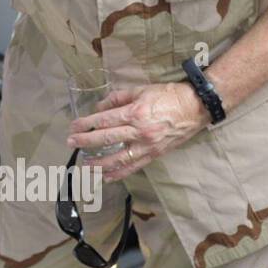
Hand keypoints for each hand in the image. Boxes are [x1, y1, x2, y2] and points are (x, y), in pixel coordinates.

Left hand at [66, 83, 210, 182]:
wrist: (195, 107)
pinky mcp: (154, 155)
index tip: (73, 127)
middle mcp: (139, 132)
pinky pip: (134, 167)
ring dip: (99, 163)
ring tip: (85, 165)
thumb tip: (99, 107)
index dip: (86, 124)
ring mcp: (147, 146)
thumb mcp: (140, 90)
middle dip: (86, 142)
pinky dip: (119, 173)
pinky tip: (106, 177)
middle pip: (107, 139)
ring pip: (118, 158)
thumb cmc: (167, 95)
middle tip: (71, 143)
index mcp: (134, 113)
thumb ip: (117, 98)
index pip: (104, 120)